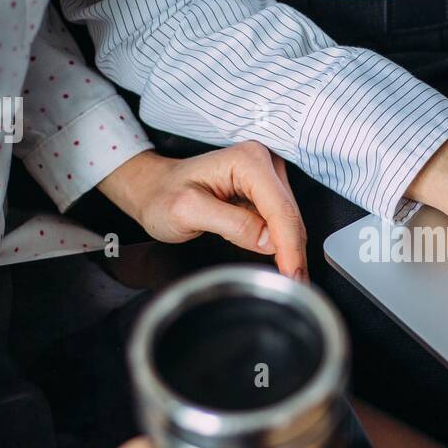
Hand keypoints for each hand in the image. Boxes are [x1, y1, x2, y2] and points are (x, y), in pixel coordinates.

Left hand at [98, 143, 307, 279]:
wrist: (152, 188)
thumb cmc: (162, 195)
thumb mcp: (188, 211)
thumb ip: (232, 223)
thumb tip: (268, 241)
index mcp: (248, 161)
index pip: (280, 210)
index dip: (289, 247)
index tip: (292, 276)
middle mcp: (262, 162)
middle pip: (291, 214)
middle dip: (294, 252)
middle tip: (294, 286)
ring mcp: (266, 175)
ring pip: (291, 219)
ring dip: (291, 250)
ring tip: (290, 280)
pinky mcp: (264, 190)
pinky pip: (281, 221)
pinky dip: (282, 244)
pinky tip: (281, 262)